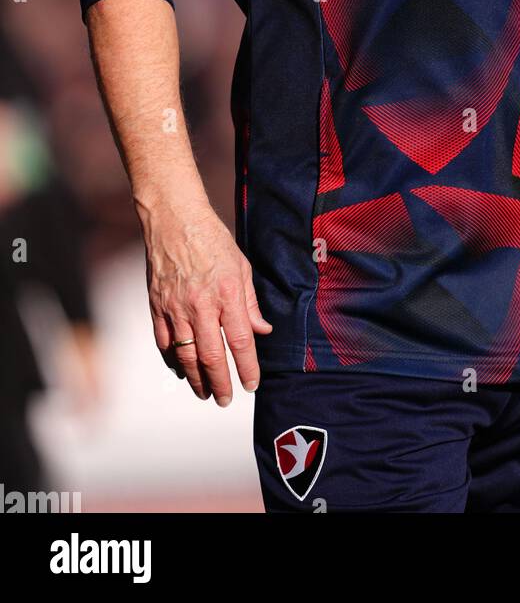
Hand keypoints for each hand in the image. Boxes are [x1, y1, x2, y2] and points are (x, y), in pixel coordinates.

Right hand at [141, 199, 272, 404]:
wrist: (174, 220)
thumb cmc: (212, 239)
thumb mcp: (241, 266)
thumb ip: (250, 302)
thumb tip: (261, 330)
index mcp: (226, 292)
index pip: (240, 340)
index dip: (247, 366)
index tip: (252, 384)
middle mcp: (200, 304)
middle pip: (211, 355)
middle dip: (220, 383)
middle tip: (226, 400)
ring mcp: (175, 307)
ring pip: (185, 355)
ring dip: (196, 379)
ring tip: (205, 393)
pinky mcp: (156, 306)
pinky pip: (164, 343)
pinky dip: (173, 361)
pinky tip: (182, 371)